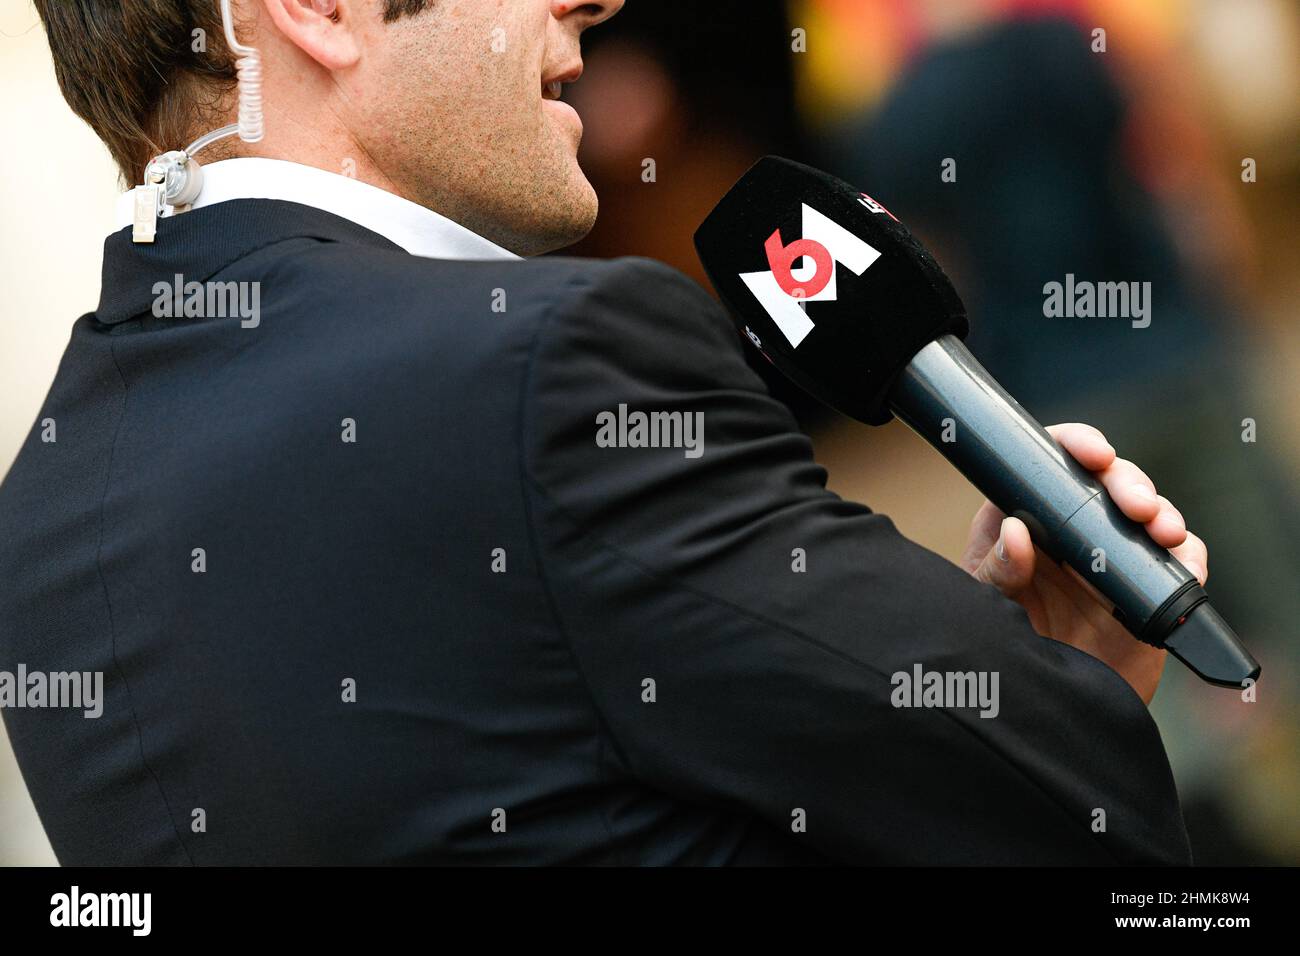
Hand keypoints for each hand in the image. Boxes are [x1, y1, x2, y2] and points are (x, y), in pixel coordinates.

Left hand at [959, 423, 1207, 704]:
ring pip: (1149, 513)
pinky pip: (1179, 561)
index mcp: (1025, 515)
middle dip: (1128, 481)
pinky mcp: (1149, 588)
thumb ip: (996, 569)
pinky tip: (1181, 560)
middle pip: (1109, 481)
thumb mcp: (985, 604)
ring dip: (1161, 512)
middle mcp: (1072, 528)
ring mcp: (1114, 556)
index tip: (1093, 453)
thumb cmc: (1000, 645)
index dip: (1076, 445)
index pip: (1051, 462)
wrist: (1039, 706)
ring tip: (1159, 529)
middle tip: (1135, 504)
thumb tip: (1016, 531)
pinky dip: (1187, 556)